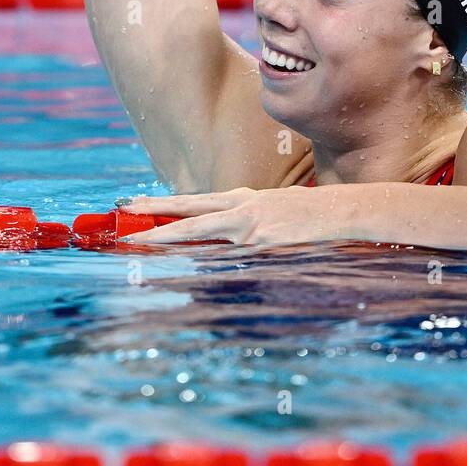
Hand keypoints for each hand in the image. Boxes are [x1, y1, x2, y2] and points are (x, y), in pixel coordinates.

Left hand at [116, 186, 357, 248]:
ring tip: (139, 238)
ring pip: (200, 228)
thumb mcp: (273, 213)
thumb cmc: (310, 216)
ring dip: (169, 235)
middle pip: (189, 208)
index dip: (163, 203)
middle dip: (154, 211)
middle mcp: (242, 207)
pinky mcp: (263, 241)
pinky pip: (228, 254)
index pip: (195, 201)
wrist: (343, 210)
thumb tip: (224, 239)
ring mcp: (251, 225)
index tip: (135, 204)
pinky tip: (187, 266)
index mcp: (244, 199)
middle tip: (123, 211)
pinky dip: (207, 259)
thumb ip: (246, 223)